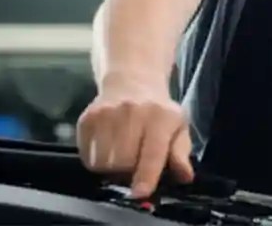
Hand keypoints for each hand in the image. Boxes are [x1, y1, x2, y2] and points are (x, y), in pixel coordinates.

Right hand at [76, 74, 194, 198]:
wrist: (131, 80)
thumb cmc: (158, 110)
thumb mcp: (178, 127)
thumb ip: (180, 153)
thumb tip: (185, 176)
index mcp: (160, 117)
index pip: (152, 152)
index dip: (146, 175)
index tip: (140, 192)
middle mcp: (132, 112)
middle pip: (123, 162)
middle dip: (129, 171)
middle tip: (134, 162)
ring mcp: (107, 114)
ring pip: (103, 162)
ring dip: (111, 167)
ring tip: (121, 155)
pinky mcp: (87, 118)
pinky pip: (86, 156)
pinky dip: (96, 160)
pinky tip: (107, 148)